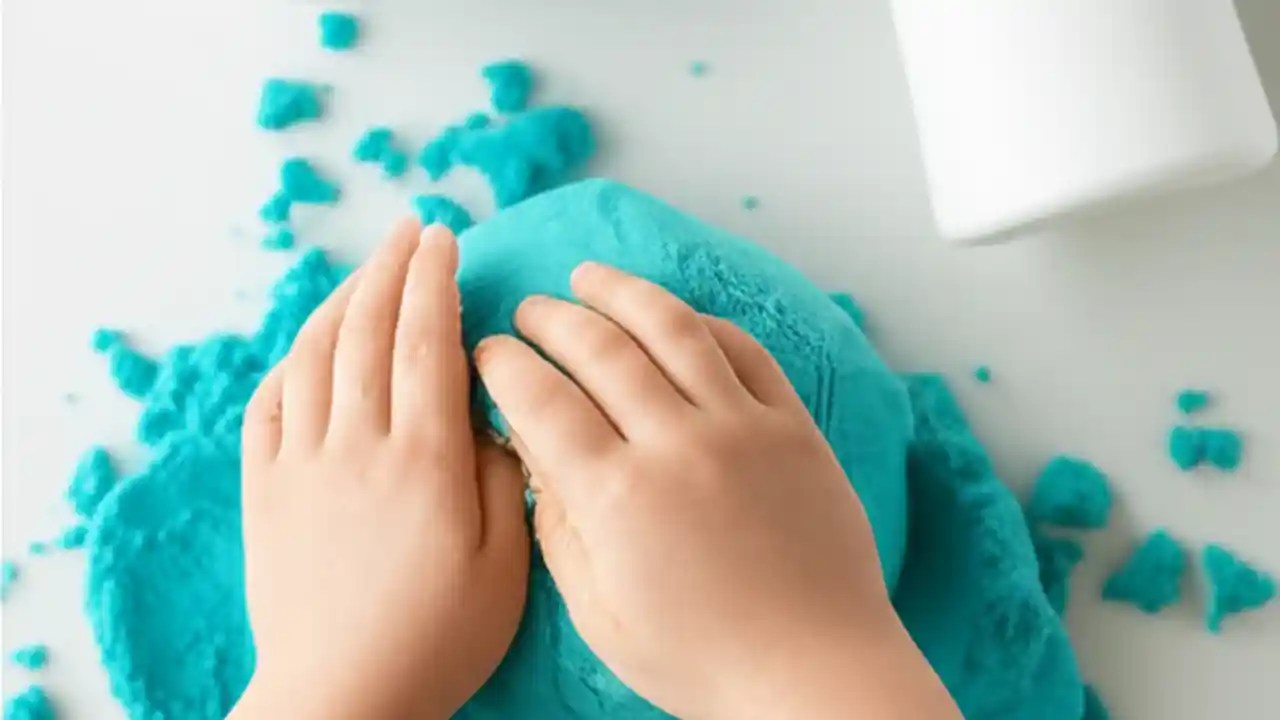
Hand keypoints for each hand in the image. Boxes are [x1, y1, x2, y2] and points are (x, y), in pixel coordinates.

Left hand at [231, 222, 529, 719]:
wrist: (340, 701)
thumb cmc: (436, 642)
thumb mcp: (506, 570)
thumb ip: (506, 481)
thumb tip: (494, 420)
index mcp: (424, 462)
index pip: (426, 343)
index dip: (434, 281)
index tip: (444, 238)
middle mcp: (357, 447)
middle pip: (368, 332)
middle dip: (390, 269)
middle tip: (410, 228)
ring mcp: (302, 465)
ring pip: (314, 355)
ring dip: (340, 299)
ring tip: (365, 268)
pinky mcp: (264, 492)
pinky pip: (268, 404)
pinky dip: (290, 359)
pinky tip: (308, 343)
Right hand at [474, 263, 958, 719]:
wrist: (812, 671)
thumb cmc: (701, 660)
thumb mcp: (601, 613)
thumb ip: (559, 526)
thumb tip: (534, 452)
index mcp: (617, 496)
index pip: (541, 400)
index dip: (503, 364)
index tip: (486, 351)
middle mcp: (678, 445)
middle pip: (599, 349)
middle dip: (551, 319)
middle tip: (528, 311)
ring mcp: (742, 428)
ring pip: (673, 329)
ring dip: (622, 293)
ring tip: (589, 277)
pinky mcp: (793, 428)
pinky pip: (745, 351)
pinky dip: (703, 323)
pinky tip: (677, 317)